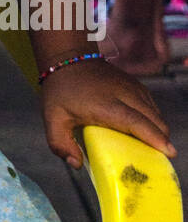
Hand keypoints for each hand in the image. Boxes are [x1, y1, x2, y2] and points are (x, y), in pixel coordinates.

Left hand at [39, 58, 175, 168]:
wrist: (68, 57)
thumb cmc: (61, 91)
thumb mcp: (52, 119)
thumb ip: (60, 144)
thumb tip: (76, 164)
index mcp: (105, 105)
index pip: (136, 122)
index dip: (154, 138)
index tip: (169, 152)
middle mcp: (124, 94)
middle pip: (154, 120)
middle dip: (161, 141)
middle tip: (159, 162)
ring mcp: (132, 87)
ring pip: (156, 114)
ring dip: (158, 132)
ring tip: (152, 150)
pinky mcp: (136, 85)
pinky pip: (152, 107)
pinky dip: (154, 121)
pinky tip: (146, 133)